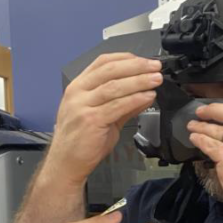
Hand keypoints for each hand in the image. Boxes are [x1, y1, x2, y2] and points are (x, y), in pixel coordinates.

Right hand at [45, 53, 162, 185]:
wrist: (66, 164)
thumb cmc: (82, 141)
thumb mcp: (103, 116)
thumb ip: (123, 104)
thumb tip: (146, 93)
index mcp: (78, 86)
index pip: (102, 62)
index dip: (126, 58)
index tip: (145, 60)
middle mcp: (78, 92)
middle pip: (110, 70)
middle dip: (137, 66)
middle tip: (156, 67)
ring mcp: (82, 106)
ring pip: (115, 86)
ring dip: (139, 81)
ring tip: (156, 79)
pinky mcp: (90, 120)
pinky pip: (117, 105)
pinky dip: (135, 99)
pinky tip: (148, 96)